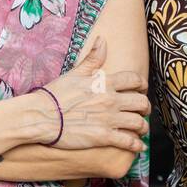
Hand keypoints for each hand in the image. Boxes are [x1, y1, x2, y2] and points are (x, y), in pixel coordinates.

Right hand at [36, 35, 150, 154]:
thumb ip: (92, 57)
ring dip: (142, 127)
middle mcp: (110, 100)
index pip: (135, 80)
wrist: (41, 116)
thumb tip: (102, 40)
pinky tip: (138, 147)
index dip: (142, 85)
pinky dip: (137, 145)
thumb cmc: (55, 95)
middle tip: (143, 111)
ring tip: (141, 129)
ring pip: (138, 123)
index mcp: (104, 82)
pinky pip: (128, 142)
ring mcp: (108, 119)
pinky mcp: (103, 136)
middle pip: (141, 102)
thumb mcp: (74, 72)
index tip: (141, 89)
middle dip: (145, 107)